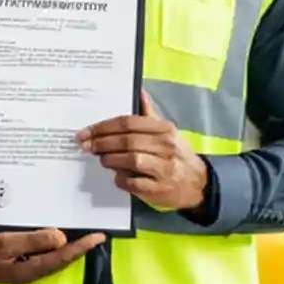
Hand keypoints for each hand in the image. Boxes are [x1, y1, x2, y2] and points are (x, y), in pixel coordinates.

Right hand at [0, 227, 103, 283]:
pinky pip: (35, 248)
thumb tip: (62, 239)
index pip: (60, 258)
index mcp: (24, 270)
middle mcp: (24, 269)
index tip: (99, 236)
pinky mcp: (10, 255)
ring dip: (65, 243)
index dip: (80, 248)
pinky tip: (54, 228)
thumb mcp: (1, 242)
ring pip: (48, 254)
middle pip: (57, 259)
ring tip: (82, 229)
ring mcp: (17, 264)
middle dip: (77, 247)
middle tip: (96, 233)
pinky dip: (48, 239)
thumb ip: (32, 241)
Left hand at [76, 90, 208, 210]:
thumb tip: (140, 94)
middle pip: (127, 141)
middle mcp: (165, 147)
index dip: (104, 127)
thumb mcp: (169, 133)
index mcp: (165, 130)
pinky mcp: (158, 189)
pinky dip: (121, 179)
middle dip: (101, 142)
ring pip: (130, 159)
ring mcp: (163, 168)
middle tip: (86, 145)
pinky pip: (133, 183)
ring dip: (110, 159)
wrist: (198, 184)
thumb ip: (151, 116)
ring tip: (101, 159)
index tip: (87, 131)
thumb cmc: (178, 155)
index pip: (129, 123)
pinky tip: (117, 176)